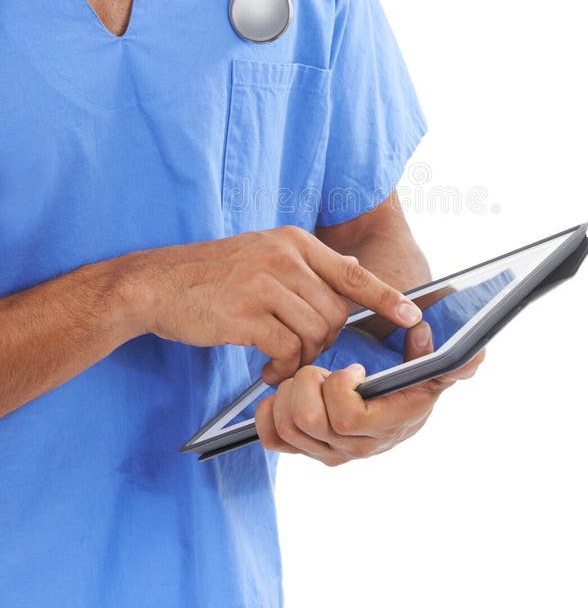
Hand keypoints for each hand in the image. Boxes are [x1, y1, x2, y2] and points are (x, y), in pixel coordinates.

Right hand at [135, 225, 421, 382]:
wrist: (155, 283)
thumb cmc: (212, 275)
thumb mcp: (263, 253)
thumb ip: (306, 266)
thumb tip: (352, 277)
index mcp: (294, 241)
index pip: (352, 271)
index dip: (385, 297)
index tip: (411, 315)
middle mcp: (284, 257)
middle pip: (335, 312)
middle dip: (324, 339)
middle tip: (299, 349)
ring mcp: (264, 283)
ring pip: (315, 333)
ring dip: (302, 356)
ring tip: (279, 359)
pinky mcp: (245, 313)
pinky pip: (287, 349)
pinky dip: (282, 365)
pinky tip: (266, 366)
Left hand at [254, 320, 485, 464]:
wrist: (395, 399)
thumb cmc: (411, 378)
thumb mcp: (434, 368)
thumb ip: (453, 363)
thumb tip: (474, 356)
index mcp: (386, 426)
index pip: (346, 418)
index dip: (339, 388)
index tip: (354, 369)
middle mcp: (355, 448)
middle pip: (308, 420)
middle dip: (307, 382)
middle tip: (322, 367)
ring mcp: (327, 451)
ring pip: (287, 426)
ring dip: (289, 392)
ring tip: (308, 376)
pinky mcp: (305, 448)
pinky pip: (272, 439)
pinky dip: (268, 413)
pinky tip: (283, 392)